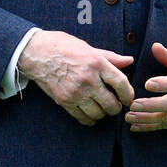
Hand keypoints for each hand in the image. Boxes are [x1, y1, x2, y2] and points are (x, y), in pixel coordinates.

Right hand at [19, 29, 134, 125]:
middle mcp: (88, 79)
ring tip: (102, 106)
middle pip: (112, 104)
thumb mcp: (89, 48)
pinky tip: (90, 112)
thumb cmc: (63, 46)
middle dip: (117, 107)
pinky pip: (82, 118)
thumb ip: (110, 57)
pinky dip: (89, 119)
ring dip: (103, 113)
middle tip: (115, 103)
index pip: (121, 84)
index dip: (129, 94)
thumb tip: (129, 60)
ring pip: (98, 114)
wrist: (36, 53)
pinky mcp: (64, 101)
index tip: (128, 98)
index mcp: (97, 63)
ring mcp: (75, 92)